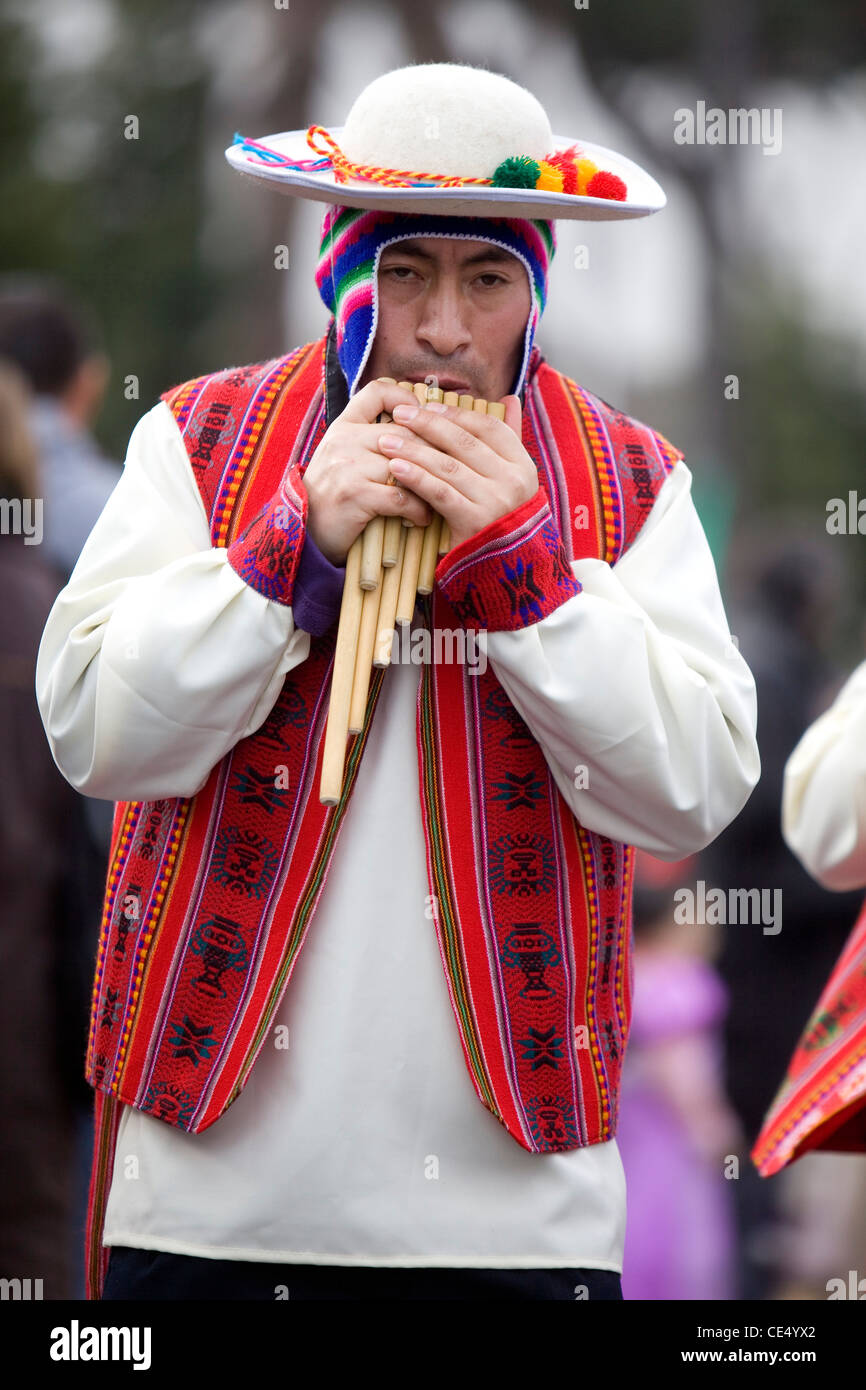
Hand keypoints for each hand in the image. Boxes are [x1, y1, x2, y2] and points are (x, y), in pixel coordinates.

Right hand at [300, 380, 434, 564]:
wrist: (302, 530)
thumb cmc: (333, 496)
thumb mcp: (343, 457)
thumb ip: (369, 441)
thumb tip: (415, 431)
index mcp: (343, 426)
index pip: (376, 392)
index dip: (404, 399)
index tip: (422, 419)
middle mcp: (344, 440)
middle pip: (404, 432)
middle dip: (433, 453)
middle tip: (452, 470)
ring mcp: (348, 466)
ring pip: (406, 464)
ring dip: (429, 484)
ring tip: (441, 497)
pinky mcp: (354, 495)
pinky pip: (400, 497)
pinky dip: (417, 510)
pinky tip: (423, 518)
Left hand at [376, 395, 537, 550]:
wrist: (508, 569)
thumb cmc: (504, 519)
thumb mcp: (514, 478)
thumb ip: (510, 438)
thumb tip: (509, 397)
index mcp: (522, 464)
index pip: (487, 427)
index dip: (455, 414)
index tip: (427, 405)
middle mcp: (513, 480)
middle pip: (464, 442)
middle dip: (428, 425)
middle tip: (399, 414)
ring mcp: (495, 501)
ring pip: (448, 466)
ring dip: (414, 450)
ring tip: (387, 440)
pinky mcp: (474, 522)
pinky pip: (440, 493)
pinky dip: (416, 478)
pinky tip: (396, 468)